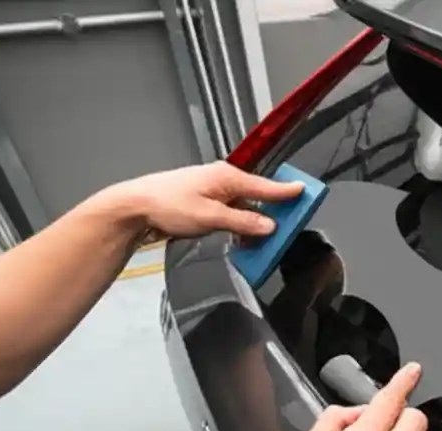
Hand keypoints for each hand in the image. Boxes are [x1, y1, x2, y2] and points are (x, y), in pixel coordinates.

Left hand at [101, 161, 302, 241]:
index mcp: (227, 177)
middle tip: (289, 224)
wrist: (133, 207)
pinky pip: (230, 214)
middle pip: (256, 196)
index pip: (265, 185)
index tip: (307, 191)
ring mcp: (212, 192)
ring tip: (263, 242)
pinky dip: (239, 226)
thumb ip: (242, 221)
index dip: (287, 191)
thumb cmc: (169, 206)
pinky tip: (241, 239)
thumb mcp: (210, 217)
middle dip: (272, 211)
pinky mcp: (203, 204)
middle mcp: (222, 181)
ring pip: (243, 208)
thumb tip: (270, 225)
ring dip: (252, 223)